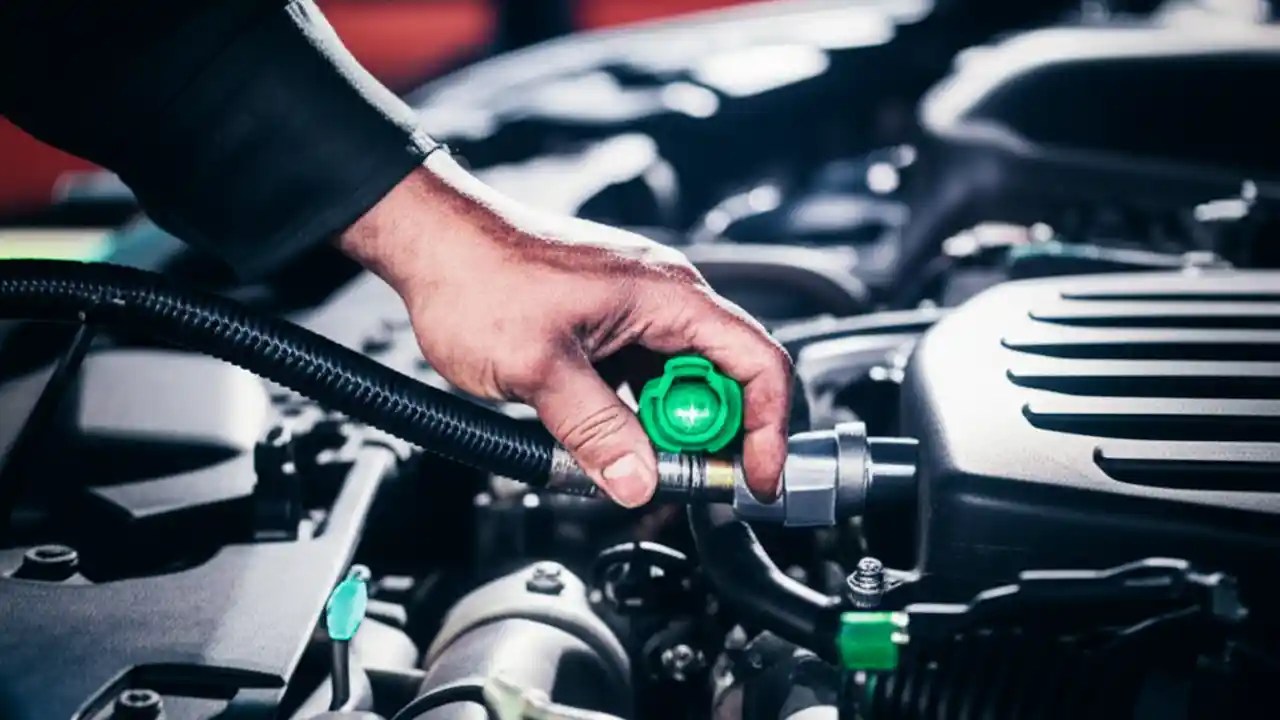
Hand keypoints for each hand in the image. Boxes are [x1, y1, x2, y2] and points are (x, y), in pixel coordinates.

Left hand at [337, 153, 790, 506]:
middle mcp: (663, 299)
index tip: (757, 477)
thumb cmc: (478, 275)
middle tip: (681, 482)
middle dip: (710, 438)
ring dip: (663, 432)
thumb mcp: (539, 368)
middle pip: (723, 380)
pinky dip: (632, 417)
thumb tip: (637, 482)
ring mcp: (635, 312)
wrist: (429, 241)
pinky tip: (603, 441)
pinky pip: (639, 380)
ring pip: (677, 386)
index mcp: (667, 295)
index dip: (770, 427)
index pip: (757, 361)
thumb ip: (594, 431)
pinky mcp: (606, 326)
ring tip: (630, 465)